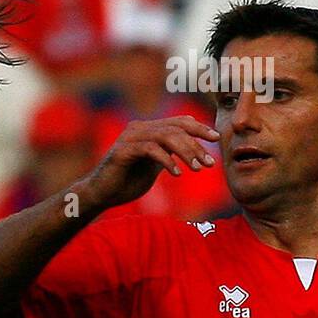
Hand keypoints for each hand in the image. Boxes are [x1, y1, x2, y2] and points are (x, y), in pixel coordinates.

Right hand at [79, 116, 219, 210]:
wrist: (102, 195)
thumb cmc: (127, 182)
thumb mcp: (155, 165)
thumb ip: (170, 153)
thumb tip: (195, 150)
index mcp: (147, 129)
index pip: (179, 121)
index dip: (199, 128)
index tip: (216, 139)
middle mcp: (138, 128)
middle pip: (176, 127)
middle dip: (196, 144)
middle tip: (209, 163)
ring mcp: (129, 138)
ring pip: (166, 136)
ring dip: (186, 152)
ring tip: (197, 169)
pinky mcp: (122, 151)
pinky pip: (151, 149)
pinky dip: (167, 160)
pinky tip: (177, 174)